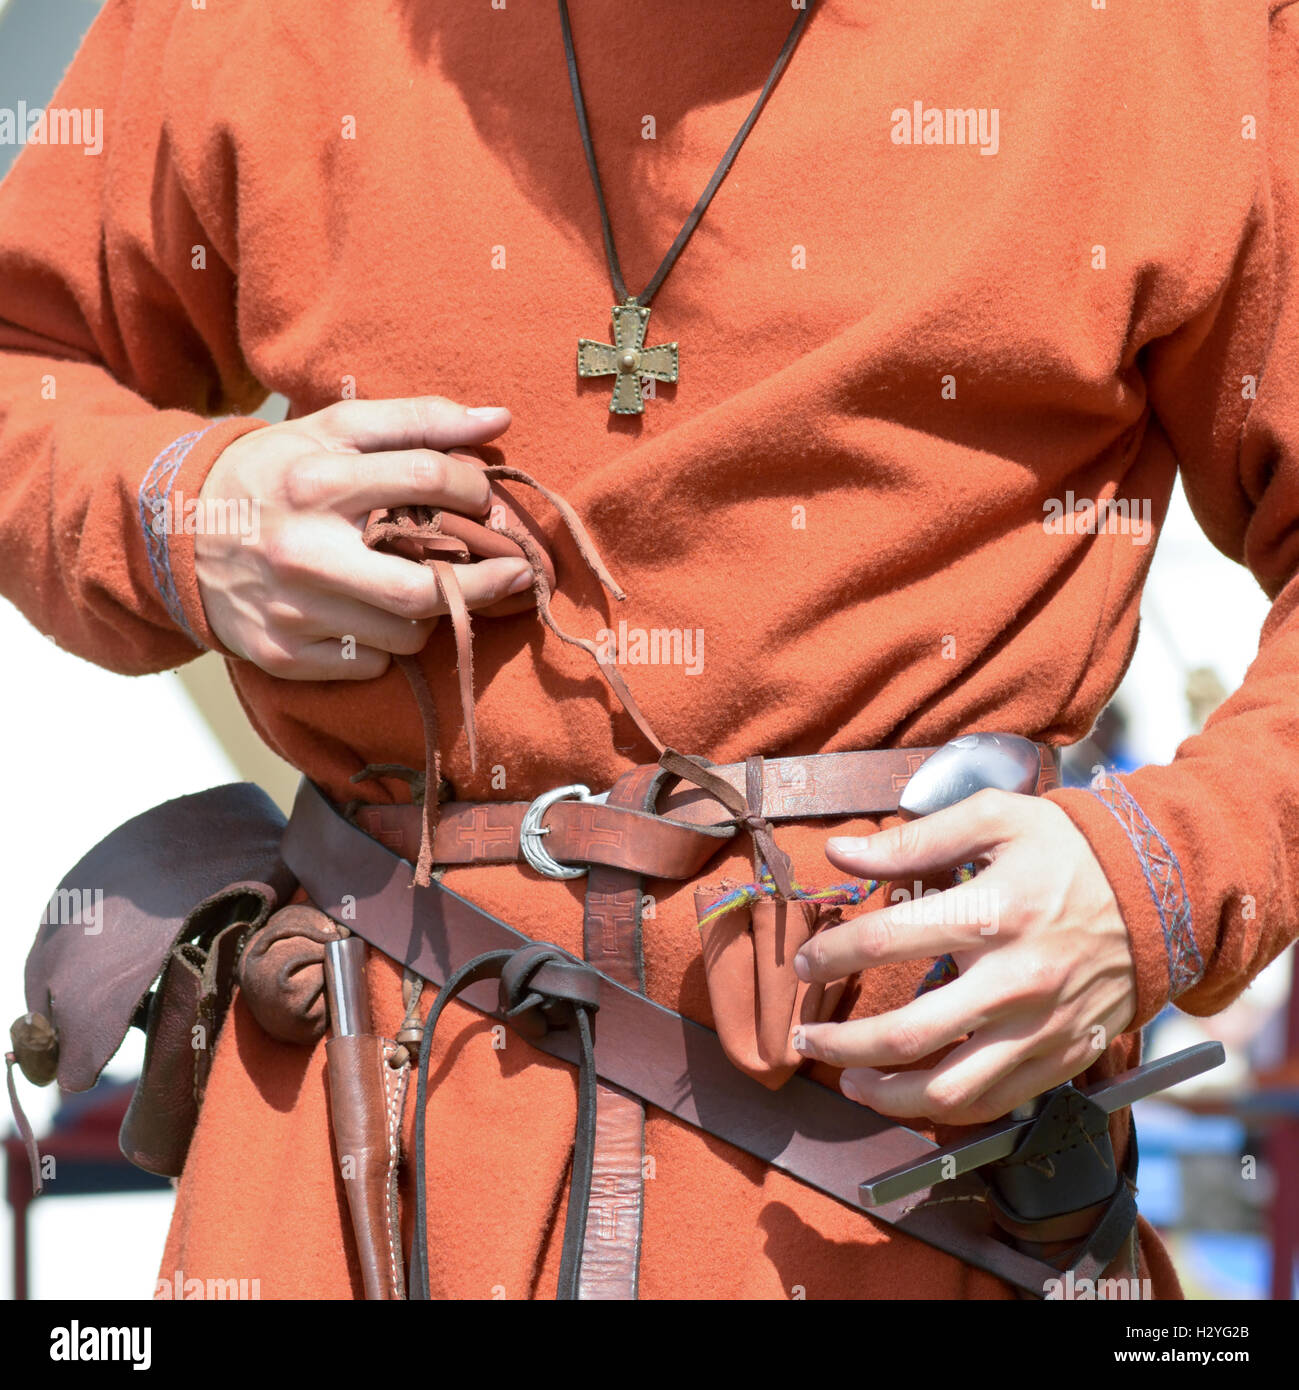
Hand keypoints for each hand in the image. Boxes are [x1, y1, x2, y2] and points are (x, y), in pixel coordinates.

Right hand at [194, 397, 533, 678]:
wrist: (174, 530)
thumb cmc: (274, 474)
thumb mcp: (332, 432)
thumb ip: (416, 421)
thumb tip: (500, 417)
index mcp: (316, 482)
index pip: (425, 482)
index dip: (473, 491)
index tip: (487, 499)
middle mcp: (302, 551)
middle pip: (423, 587)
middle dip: (486, 583)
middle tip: (516, 571)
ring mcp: (290, 610)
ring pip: (404, 634)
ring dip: (428, 612)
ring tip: (419, 584)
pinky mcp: (281, 654)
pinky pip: (370, 664)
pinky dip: (384, 646)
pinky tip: (369, 615)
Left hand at [791, 789, 1137, 1124]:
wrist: (1162, 894)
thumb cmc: (1069, 849)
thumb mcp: (996, 819)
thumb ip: (914, 839)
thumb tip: (843, 854)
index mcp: (993, 912)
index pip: (887, 941)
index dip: (831, 954)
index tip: (804, 963)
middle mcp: (1015, 980)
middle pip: (906, 1033)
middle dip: (841, 1042)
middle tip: (806, 1036)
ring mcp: (1040, 1028)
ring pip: (949, 1089)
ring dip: (884, 1094)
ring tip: (848, 1080)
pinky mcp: (1060, 1056)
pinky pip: (994, 1103)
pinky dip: (943, 1109)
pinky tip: (910, 1095)